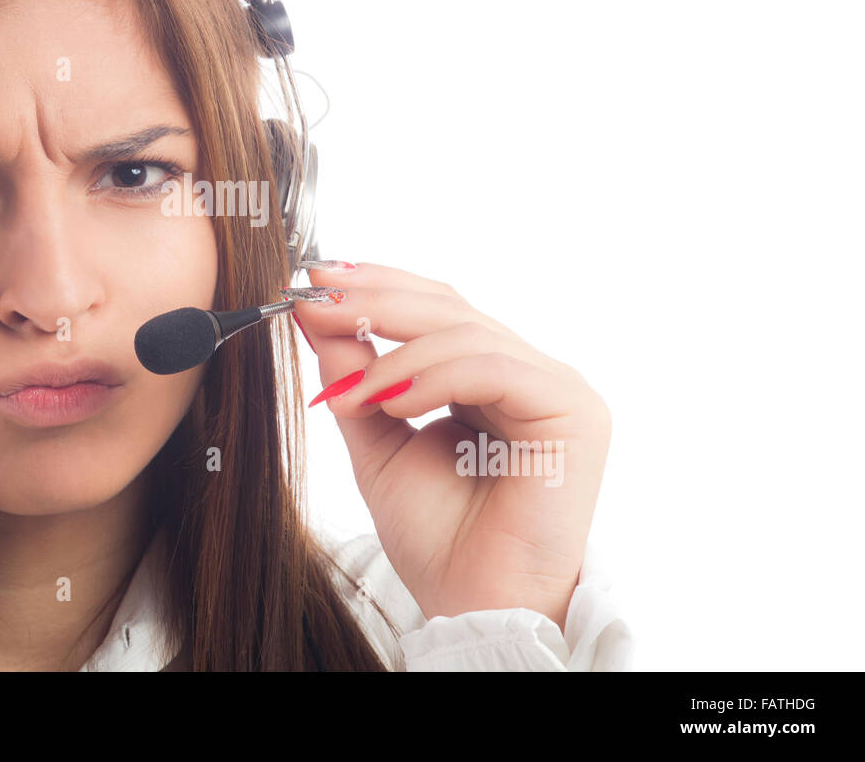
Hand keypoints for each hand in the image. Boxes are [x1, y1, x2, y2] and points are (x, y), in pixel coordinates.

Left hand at [290, 261, 611, 631]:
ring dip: (393, 352)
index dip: (377, 284)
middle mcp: (526, 373)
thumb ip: (355, 379)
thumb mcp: (377, 443)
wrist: (473, 605)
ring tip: (349, 391)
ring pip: (467, 332)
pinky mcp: (574, 411)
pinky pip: (494, 368)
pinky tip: (391, 401)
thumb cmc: (437, 537)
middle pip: (449, 308)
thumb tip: (318, 317)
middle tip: (315, 300)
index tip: (313, 281)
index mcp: (487, 376)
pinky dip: (434, 377)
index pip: (435, 306)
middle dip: (373, 299)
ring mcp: (555, 388)